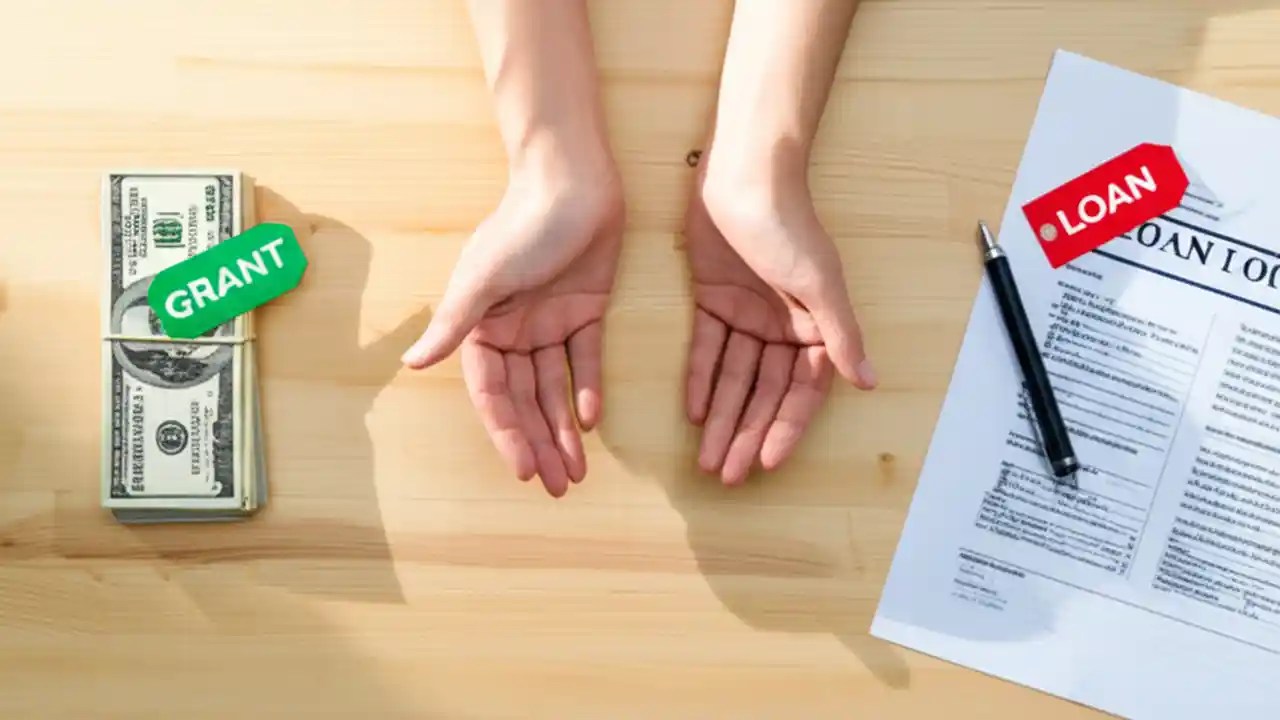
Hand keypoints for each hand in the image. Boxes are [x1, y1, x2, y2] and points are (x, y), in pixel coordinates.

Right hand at [402, 167, 622, 497]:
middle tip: (558, 486)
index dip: (506, 432)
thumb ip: (454, 325)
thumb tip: (413, 362)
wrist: (573, 179)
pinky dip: (588, 387)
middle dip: (539, 442)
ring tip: (577, 471)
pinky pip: (585, 358)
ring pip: (554, 386)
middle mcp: (512, 329)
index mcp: (481, 326)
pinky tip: (591, 419)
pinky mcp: (585, 309)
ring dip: (564, 428)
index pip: (492, 392)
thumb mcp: (484, 278)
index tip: (523, 468)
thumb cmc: (522, 224)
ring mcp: (549, 321)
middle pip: (525, 398)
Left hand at [682, 170, 876, 485]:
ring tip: (707, 457)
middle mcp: (784, 323)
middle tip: (726, 474)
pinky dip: (701, 378)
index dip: (785, 427)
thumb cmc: (787, 223)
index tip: (765, 461)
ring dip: (722, 415)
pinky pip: (707, 348)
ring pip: (734, 376)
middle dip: (746, 432)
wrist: (745, 172)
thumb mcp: (819, 284)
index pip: (801, 389)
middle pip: (764, 390)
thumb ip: (840, 335)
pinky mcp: (714, 296)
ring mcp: (748, 312)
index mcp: (816, 324)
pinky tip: (694, 411)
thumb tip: (869, 381)